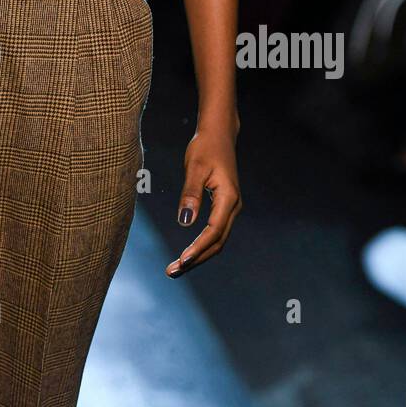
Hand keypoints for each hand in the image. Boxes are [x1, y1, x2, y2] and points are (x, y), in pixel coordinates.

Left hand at [166, 125, 241, 276]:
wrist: (218, 134)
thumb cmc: (205, 147)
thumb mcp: (194, 167)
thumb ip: (190, 194)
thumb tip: (184, 222)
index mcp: (228, 199)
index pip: (213, 232)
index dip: (198, 249)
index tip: (181, 262)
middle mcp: (233, 207)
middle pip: (217, 243)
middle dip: (196, 259)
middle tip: (172, 272)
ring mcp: (230, 208)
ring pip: (217, 240)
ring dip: (199, 255)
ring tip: (176, 268)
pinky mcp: (224, 207)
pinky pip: (215, 233)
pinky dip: (202, 245)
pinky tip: (188, 253)